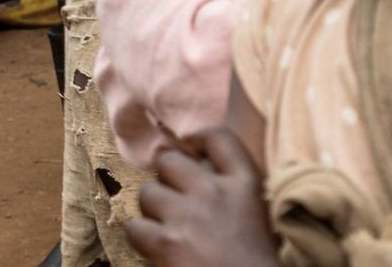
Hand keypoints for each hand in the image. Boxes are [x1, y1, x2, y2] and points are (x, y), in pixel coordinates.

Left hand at [125, 130, 279, 266]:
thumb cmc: (256, 260)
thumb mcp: (256, 213)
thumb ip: (230, 188)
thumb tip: (196, 166)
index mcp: (246, 185)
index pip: (218, 137)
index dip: (197, 138)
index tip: (190, 148)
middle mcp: (215, 193)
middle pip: (169, 161)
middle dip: (167, 179)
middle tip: (175, 200)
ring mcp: (188, 216)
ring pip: (148, 192)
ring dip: (153, 209)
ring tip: (169, 228)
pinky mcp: (166, 242)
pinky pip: (134, 226)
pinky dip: (141, 238)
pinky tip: (157, 248)